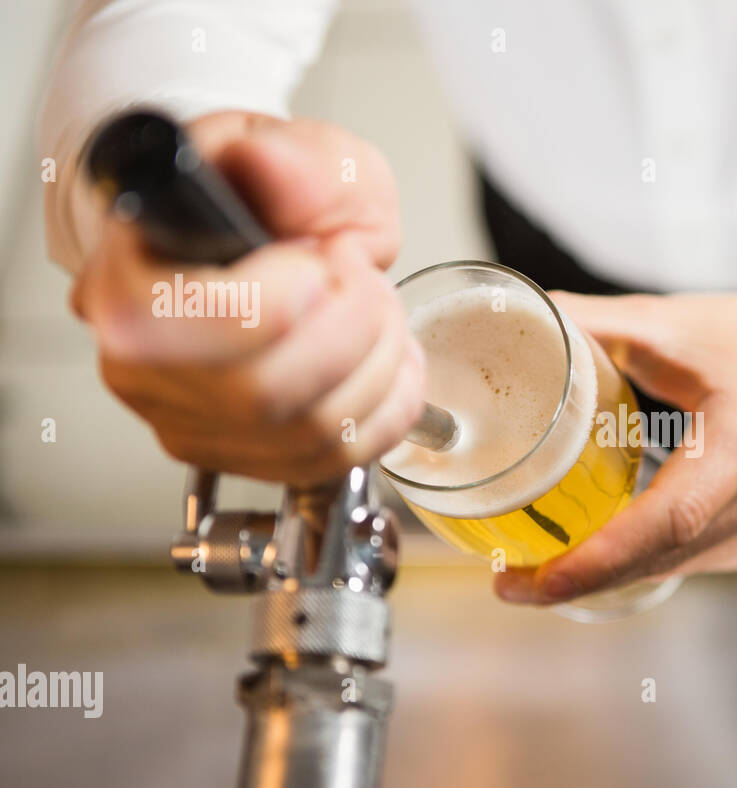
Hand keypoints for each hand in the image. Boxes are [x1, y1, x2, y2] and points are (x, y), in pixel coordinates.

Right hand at [69, 111, 424, 485]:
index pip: (172, 325)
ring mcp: (188, 419)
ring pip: (306, 431)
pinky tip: (385, 360)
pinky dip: (386, 408)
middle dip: (351, 328)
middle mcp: (140, 362)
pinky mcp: (240, 456)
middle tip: (363, 277)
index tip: (322, 256)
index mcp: (126, 275)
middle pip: (258, 393)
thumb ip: (294, 159)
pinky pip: (332, 461)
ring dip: (378, 363)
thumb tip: (271, 165)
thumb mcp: (295, 153)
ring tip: (376, 309)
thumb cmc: (265, 198)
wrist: (270, 236)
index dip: (277, 298)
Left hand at [495, 277, 736, 603]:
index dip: (606, 555)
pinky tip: (593, 560)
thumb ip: (594, 325)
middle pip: (669, 555)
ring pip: (678, 565)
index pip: (674, 515)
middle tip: (513, 584)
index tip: (544, 576)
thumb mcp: (674, 322)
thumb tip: (521, 322)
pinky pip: (693, 557)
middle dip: (587, 579)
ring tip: (536, 578)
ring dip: (608, 578)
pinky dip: (639, 563)